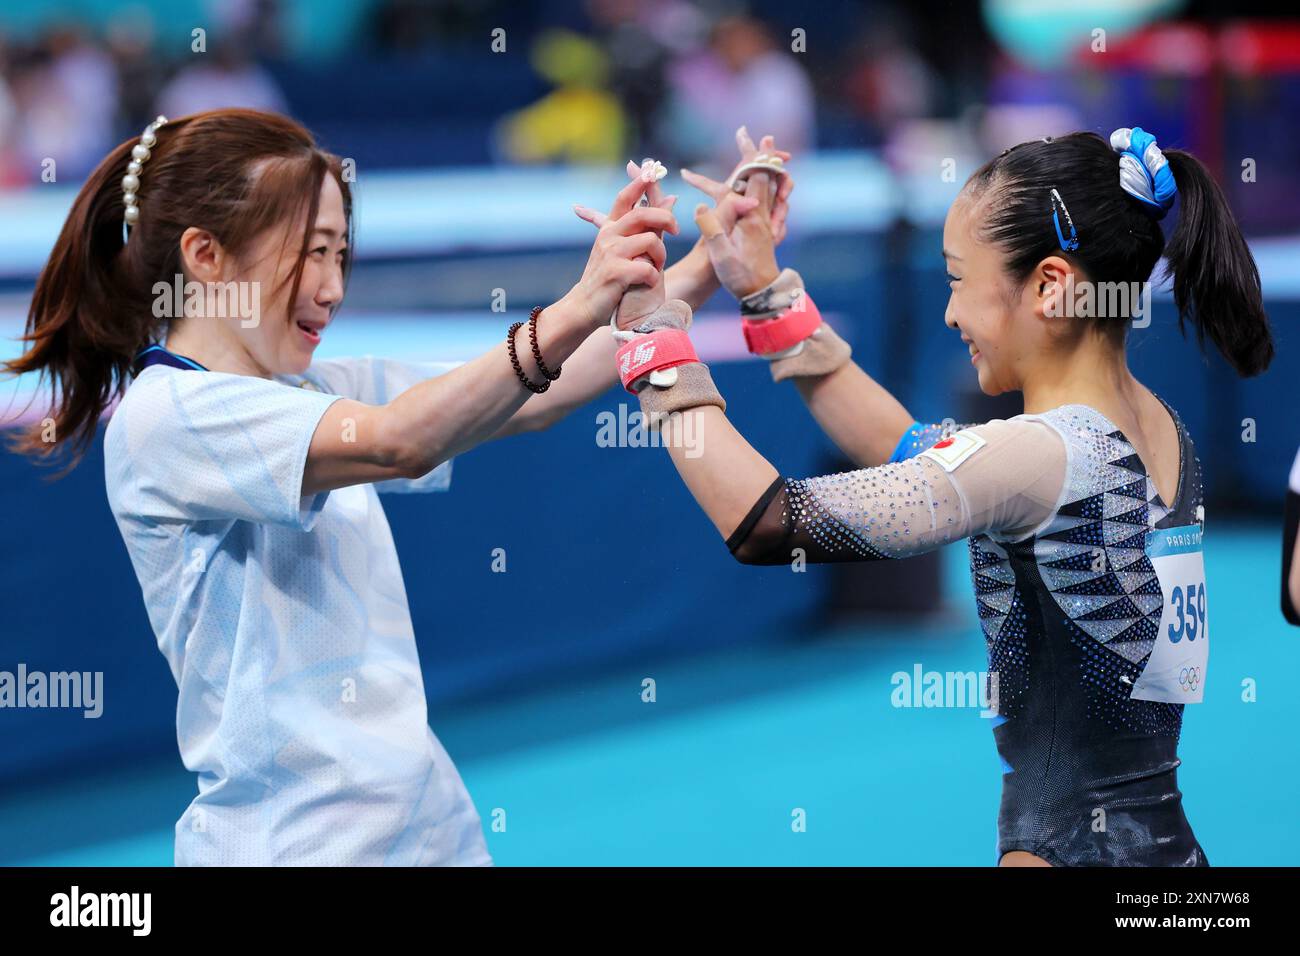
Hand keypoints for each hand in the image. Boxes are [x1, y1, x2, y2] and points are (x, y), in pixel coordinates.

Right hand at [566, 173, 678, 328]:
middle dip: (665, 219)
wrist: (585, 306)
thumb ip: (648, 225)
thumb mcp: (626, 248)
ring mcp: (610, 252)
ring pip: (650, 241)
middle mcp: (609, 235)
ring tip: (657, 269)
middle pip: (642, 214)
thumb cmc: (610, 278)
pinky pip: (647, 267)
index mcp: (610, 227)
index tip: (652, 170)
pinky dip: (653, 277)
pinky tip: (647, 283)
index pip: (625, 197)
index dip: (639, 182)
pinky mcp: (615, 271)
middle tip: (677, 230)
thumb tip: (670, 198)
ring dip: (661, 256)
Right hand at [682, 127, 794, 298]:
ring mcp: (768, 222)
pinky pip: (773, 202)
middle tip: (755, 136)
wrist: (763, 294)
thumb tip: (698, 206)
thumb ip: (711, 228)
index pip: (754, 176)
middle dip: (760, 154)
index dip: (750, 154)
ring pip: (773, 187)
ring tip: (765, 154)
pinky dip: (770, 188)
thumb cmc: (740, 276)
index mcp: (751, 216)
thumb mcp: (720, 255)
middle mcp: (763, 215)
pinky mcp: (768, 231)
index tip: (745, 134)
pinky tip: (766, 188)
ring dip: (768, 169)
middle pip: (766, 176)